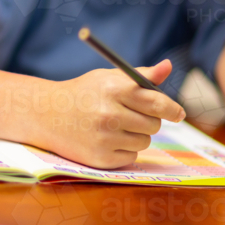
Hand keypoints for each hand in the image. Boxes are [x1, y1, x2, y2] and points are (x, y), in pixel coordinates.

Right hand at [35, 59, 186, 169]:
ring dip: (136, 136)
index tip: (178, 113)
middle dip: (149, 120)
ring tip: (115, 126)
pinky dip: (124, 150)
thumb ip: (141, 75)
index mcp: (114, 89)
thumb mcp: (108, 77)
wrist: (46, 114)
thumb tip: (168, 66)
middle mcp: (109, 114)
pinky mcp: (100, 158)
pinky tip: (106, 139)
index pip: (157, 103)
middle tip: (133, 115)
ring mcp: (104, 138)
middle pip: (153, 124)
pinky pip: (131, 157)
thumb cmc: (83, 93)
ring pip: (144, 142)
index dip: (172, 109)